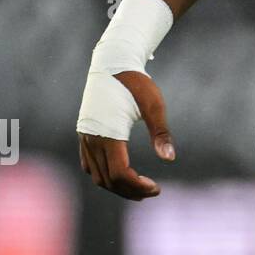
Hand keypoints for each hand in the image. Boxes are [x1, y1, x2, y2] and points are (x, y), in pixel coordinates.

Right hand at [77, 70, 175, 200]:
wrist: (112, 63)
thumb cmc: (136, 83)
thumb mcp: (154, 106)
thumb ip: (161, 133)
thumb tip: (170, 159)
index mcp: (109, 134)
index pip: (120, 174)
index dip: (137, 186)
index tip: (157, 188)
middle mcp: (92, 139)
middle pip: (108, 179)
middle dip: (130, 190)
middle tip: (152, 191)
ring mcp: (85, 137)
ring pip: (97, 175)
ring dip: (117, 186)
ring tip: (139, 188)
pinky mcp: (84, 133)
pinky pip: (89, 164)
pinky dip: (103, 175)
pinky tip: (120, 175)